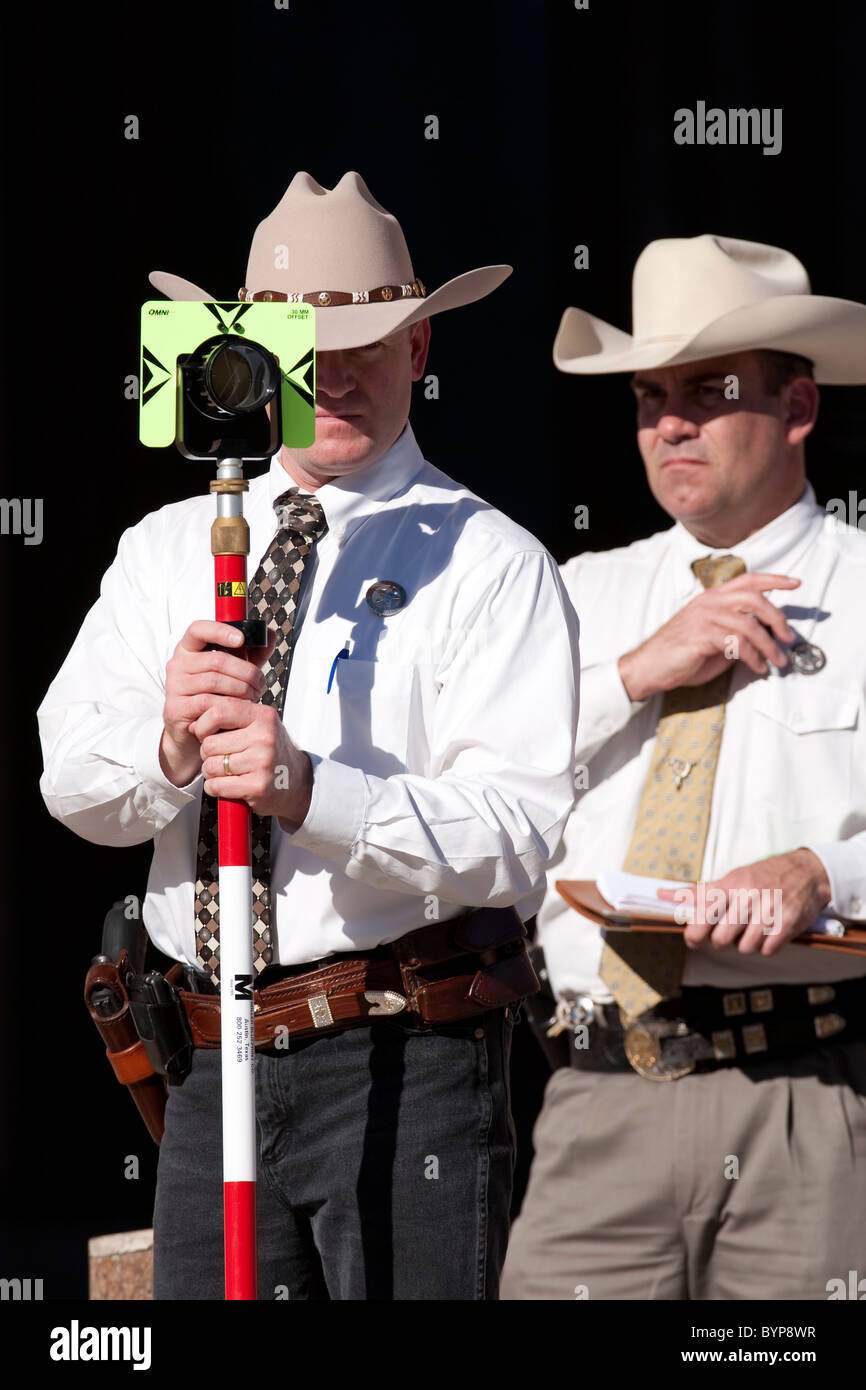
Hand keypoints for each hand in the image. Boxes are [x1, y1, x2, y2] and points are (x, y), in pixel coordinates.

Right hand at [159, 621, 275, 786]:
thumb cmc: (215, 697)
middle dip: (245, 671)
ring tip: (254, 696)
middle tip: (260, 683)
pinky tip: (238, 710)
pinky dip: (228, 706)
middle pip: (215, 660)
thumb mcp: (235, 672)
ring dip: (241, 689)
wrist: (193, 732)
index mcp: (189, 649)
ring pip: (214, 681)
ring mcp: (174, 686)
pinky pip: (207, 703)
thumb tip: (271, 634)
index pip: (198, 629)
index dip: (220, 630)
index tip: (242, 639)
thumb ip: (252, 653)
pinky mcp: (175, 708)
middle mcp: (178, 664)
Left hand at [193, 697, 313, 829]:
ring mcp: (262, 762)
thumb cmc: (272, 752)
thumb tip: (194, 722)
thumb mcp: (259, 725)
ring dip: (211, 772)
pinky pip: (217, 785)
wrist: (297, 781)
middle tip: (220, 757)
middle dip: (207, 753)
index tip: (205, 733)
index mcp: (263, 717)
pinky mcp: (258, 786)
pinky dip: (215, 788)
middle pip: (210, 743)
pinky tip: (226, 785)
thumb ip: (232, 717)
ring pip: (211, 766)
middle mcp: (264, 737)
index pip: (219, 711)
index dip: (203, 725)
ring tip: (226, 771)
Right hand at [618, 572, 800, 701]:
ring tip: (777, 662)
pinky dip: (754, 658)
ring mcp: (705, 617)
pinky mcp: (702, 635)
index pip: (748, 580)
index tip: (795, 583)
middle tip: (788, 637)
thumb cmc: (681, 654)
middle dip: (779, 618)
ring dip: (769, 647)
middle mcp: (710, 601)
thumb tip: (765, 637)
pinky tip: (758, 667)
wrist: (649, 667)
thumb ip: (736, 631)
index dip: (774, 579)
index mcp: (712, 597)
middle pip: (755, 599)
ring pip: (750, 625)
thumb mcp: (713, 637)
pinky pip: (738, 644)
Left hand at [656, 848, 831, 956]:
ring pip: (744, 948)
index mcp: (730, 885)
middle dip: (723, 941)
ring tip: (753, 929)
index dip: (694, 934)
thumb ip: (699, 892)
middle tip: (731, 931)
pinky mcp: (788, 924)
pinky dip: (767, 947)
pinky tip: (770, 932)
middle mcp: (748, 897)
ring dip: (747, 944)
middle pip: (721, 939)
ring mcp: (769, 910)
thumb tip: (662, 894)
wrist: (807, 872)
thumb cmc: (762, 877)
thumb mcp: (731, 878)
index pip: (703, 915)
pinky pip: (767, 950)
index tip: (694, 938)